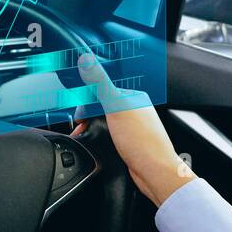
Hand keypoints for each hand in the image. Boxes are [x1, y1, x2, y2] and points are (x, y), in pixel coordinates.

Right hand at [76, 53, 194, 206]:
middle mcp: (134, 111)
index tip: (77, 107)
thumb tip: (86, 59)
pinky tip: (95, 143)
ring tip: (83, 133)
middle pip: (102, 106)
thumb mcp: (116, 107)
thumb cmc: (143, 142)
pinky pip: (108, 135)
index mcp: (134, 97)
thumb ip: (100, 83)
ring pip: (104, 121)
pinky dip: (97, 138)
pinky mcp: (128, 143)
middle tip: (79, 124)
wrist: (154, 173)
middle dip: (87, 114)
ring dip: (90, 127)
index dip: (87, 98)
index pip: (104, 89)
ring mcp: (132, 128)